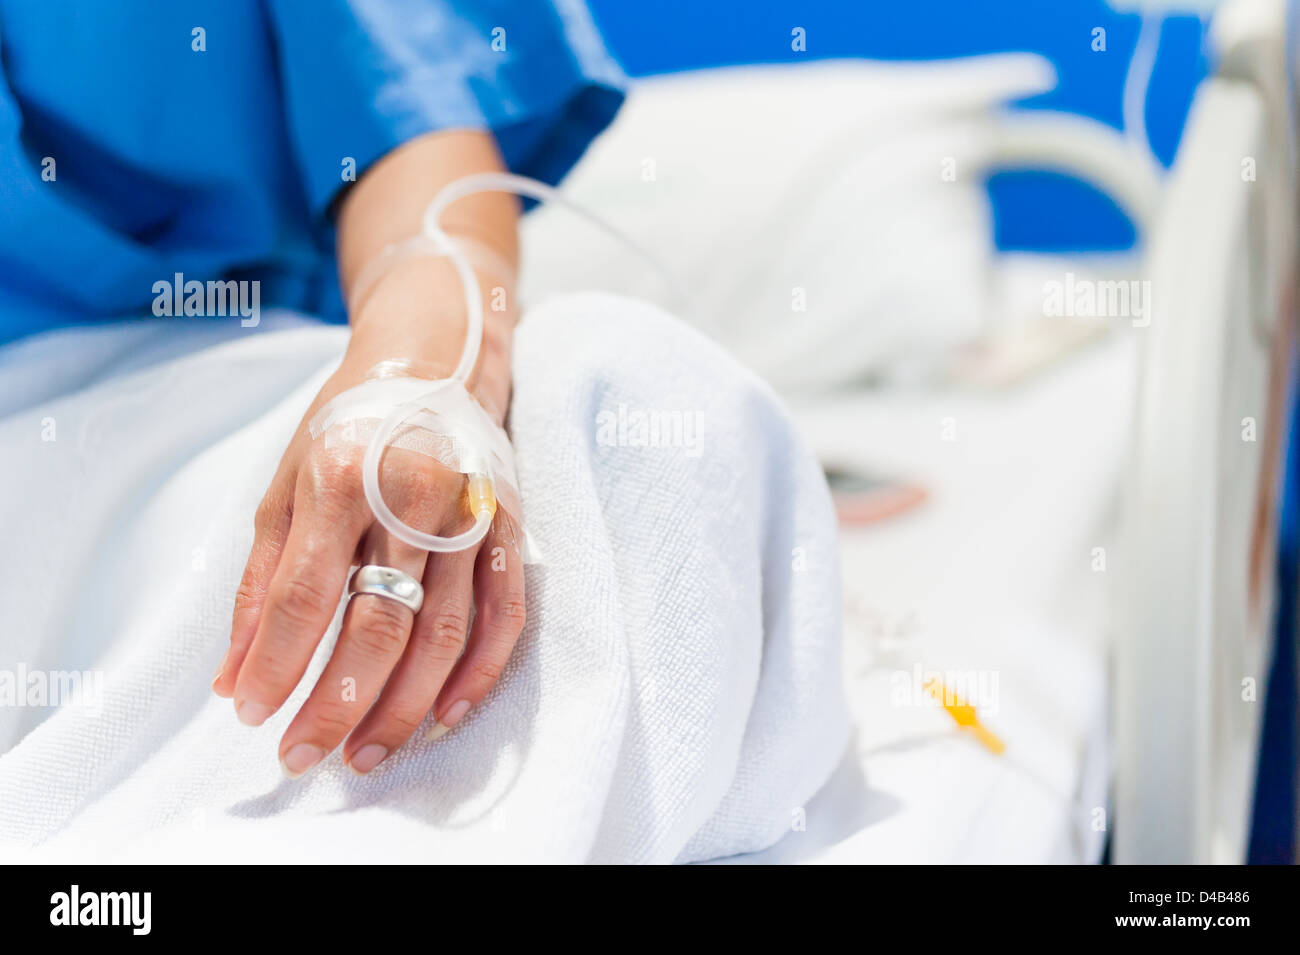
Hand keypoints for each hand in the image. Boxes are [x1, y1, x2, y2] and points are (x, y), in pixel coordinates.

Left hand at [211, 263, 524, 777]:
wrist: (435, 363)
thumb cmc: (347, 426)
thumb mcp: (284, 487)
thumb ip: (259, 583)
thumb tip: (234, 677)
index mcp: (344, 474)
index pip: (304, 595)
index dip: (276, 664)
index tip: (253, 717)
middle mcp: (414, 495)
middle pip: (377, 624)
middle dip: (337, 705)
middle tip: (304, 757)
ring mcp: (470, 514)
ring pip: (443, 633)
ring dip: (404, 707)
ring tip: (366, 756)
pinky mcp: (509, 526)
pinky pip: (504, 614)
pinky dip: (480, 673)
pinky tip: (447, 716)